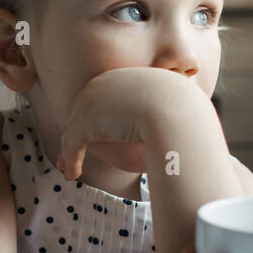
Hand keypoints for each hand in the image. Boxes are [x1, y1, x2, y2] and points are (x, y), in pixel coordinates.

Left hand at [55, 67, 192, 179]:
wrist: (176, 112)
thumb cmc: (184, 115)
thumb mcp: (172, 113)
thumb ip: (162, 117)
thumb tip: (165, 130)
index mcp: (125, 78)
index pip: (104, 100)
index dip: (98, 120)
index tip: (98, 134)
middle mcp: (104, 84)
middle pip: (84, 112)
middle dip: (77, 132)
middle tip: (72, 151)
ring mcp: (91, 102)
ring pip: (76, 129)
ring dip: (70, 151)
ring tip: (68, 169)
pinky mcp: (84, 122)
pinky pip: (73, 143)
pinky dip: (71, 160)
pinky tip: (73, 174)